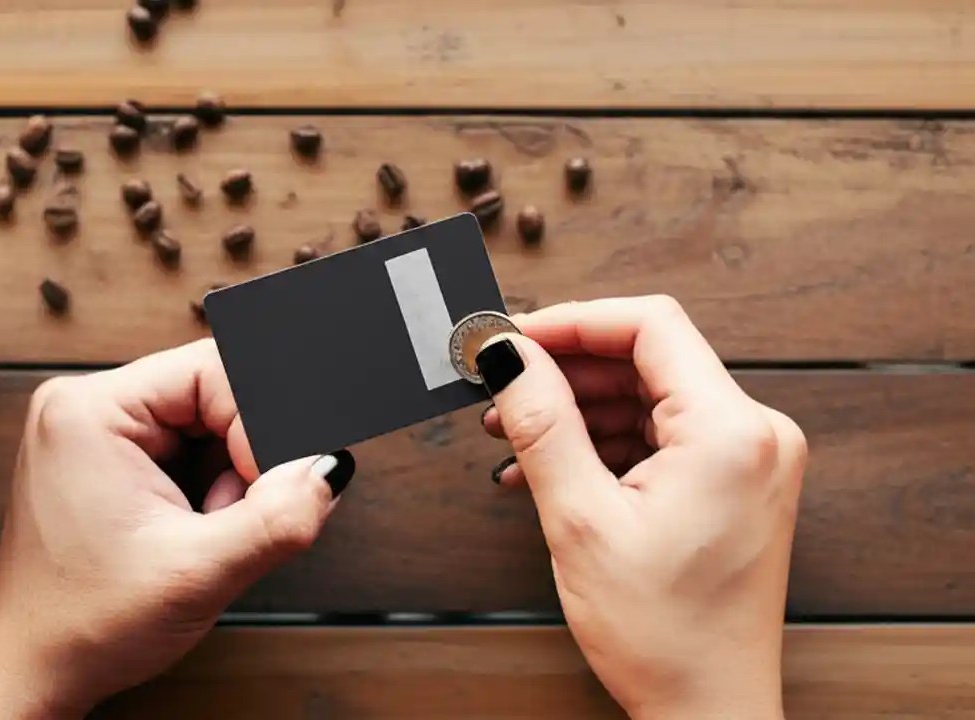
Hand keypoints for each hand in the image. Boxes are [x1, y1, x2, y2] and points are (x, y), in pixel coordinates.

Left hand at [0, 339, 354, 718]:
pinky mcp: (112, 462)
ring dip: (233, 477)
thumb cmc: (82, 624)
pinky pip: (190, 451)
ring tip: (210, 532)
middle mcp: (87, 409)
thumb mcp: (195, 572)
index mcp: (90, 411)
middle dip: (247, 455)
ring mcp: (97, 435)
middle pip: (213, 394)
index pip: (212, 372)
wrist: (33, 672)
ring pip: (209, 425)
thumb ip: (275, 519)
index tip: (269, 484)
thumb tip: (328, 470)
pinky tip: (198, 530)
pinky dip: (214, 489)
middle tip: (246, 510)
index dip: (257, 425)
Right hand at [477, 296, 804, 719]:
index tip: (513, 337)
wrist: (707, 710)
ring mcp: (748, 460)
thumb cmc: (664, 637)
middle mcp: (754, 435)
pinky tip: (551, 466)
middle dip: (566, 369)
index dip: (571, 321)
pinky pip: (661, 435)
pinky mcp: (733, 483)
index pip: (649, 325)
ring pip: (649, 396)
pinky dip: (603, 441)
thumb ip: (541, 423)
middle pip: (647, 358)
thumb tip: (507, 355)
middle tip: (501, 384)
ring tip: (514, 432)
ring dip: (578, 408)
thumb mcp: (580, 520)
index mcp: (731, 433)